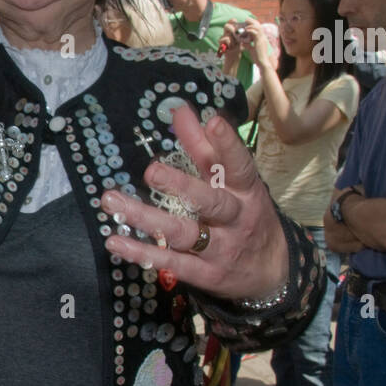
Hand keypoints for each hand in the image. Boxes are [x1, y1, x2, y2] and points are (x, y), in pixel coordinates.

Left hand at [101, 106, 289, 299]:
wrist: (272, 271)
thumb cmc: (245, 214)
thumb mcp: (234, 182)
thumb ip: (204, 146)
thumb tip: (180, 111)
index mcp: (246, 191)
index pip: (238, 166)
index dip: (228, 144)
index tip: (214, 122)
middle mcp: (235, 218)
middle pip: (210, 201)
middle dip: (181, 186)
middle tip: (151, 170)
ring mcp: (220, 249)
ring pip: (183, 233)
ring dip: (146, 218)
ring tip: (113, 202)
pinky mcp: (205, 274)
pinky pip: (172, 263)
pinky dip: (143, 253)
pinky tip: (117, 241)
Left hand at [247, 21, 276, 70]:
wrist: (263, 63)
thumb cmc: (258, 58)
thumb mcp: (252, 50)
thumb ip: (248, 45)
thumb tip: (243, 43)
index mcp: (262, 39)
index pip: (259, 28)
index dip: (254, 24)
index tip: (248, 23)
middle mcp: (263, 38)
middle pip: (259, 25)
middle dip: (253, 21)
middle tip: (246, 19)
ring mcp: (262, 39)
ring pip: (258, 27)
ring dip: (251, 24)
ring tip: (245, 22)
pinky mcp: (259, 42)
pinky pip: (255, 33)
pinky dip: (250, 30)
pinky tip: (246, 29)